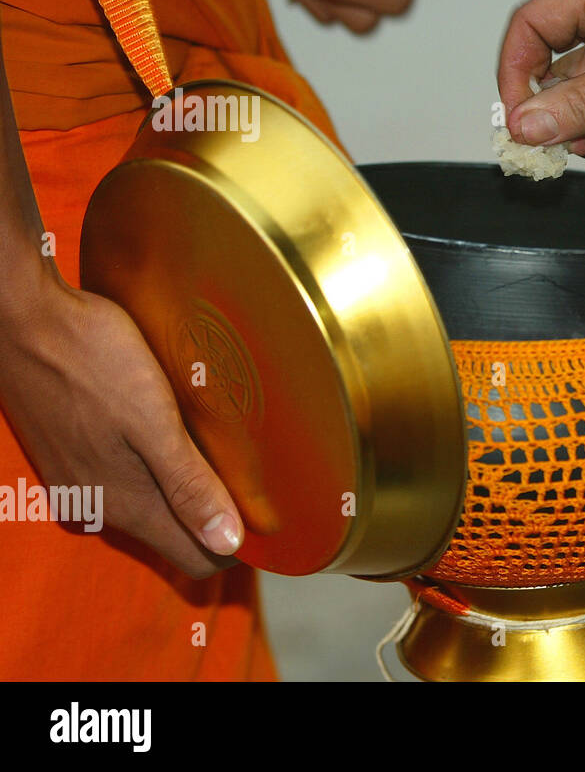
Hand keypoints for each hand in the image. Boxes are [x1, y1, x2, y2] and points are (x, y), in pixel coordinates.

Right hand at [0, 276, 244, 578]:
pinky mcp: (68, 455)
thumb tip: (227, 542)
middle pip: (175, 534)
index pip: (196, 558)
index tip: (268, 513)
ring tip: (219, 447)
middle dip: (215, 516)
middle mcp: (100, 505)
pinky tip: (173, 430)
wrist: (20, 318)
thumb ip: (188, 484)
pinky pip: (126, 481)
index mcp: (127, 504)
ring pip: (151, 507)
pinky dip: (155, 467)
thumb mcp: (153, 421)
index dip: (235, 543)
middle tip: (253, 473)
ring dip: (186, 488)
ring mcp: (79, 482)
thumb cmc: (92, 359)